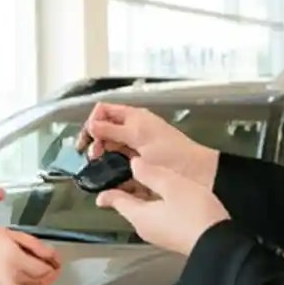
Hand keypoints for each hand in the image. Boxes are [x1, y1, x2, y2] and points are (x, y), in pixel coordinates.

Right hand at [0, 226, 60, 284]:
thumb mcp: (4, 233)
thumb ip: (30, 243)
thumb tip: (50, 254)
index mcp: (15, 260)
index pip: (45, 269)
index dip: (55, 263)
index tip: (57, 256)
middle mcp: (15, 279)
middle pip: (44, 281)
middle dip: (52, 272)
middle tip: (53, 261)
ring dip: (44, 280)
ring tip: (43, 267)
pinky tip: (30, 276)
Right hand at [75, 103, 218, 189]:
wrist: (194, 173)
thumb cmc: (172, 152)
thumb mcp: (139, 137)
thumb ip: (114, 130)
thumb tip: (92, 125)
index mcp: (133, 117)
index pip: (103, 111)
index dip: (92, 121)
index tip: (88, 137)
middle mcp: (132, 129)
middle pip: (104, 129)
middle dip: (94, 140)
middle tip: (91, 155)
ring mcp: (135, 147)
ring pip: (109, 147)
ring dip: (101, 154)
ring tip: (98, 164)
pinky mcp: (137, 163)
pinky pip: (118, 162)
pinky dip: (110, 166)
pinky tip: (108, 173)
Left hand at [96, 158, 229, 254]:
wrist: (219, 244)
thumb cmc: (193, 212)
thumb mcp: (171, 185)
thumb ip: (150, 173)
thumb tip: (133, 164)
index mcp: (139, 215)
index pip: (116, 201)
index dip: (108, 192)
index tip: (99, 187)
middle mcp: (145, 228)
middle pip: (130, 207)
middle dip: (128, 191)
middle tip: (129, 173)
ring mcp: (160, 236)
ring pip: (145, 212)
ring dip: (144, 198)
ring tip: (150, 181)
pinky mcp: (174, 239)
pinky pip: (158, 219)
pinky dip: (157, 206)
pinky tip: (169, 198)